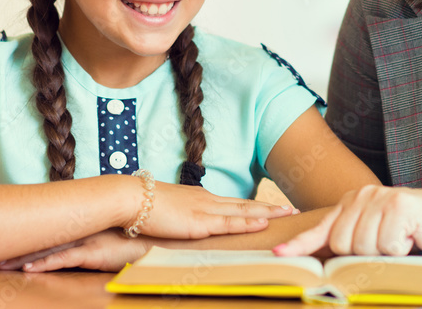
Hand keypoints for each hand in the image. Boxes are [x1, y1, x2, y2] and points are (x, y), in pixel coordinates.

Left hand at [0, 229, 151, 272]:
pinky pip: (64, 260)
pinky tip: (28, 270)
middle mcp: (79, 229)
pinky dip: (45, 264)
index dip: (24, 235)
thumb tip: (71, 242)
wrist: (157, 237)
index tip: (3, 238)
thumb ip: (88, 237)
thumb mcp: (106, 237)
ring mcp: (85, 240)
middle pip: (39, 238)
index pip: (46, 228)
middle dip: (14, 246)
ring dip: (21, 259)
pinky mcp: (93, 253)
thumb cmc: (133, 238)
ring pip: (46, 249)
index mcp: (80, 224)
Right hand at [133, 180, 297, 239]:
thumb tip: (184, 223)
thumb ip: (180, 216)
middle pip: (246, 204)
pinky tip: (264, 222)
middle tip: (292, 210)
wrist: (129, 198)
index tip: (273, 208)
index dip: (255, 206)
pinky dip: (248, 222)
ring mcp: (205, 210)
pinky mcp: (199, 222)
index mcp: (200, 198)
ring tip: (288, 214)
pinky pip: (229, 223)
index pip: (234, 203)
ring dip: (268, 212)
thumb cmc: (142, 206)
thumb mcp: (167, 211)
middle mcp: (207, 201)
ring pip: (244, 211)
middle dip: (270, 207)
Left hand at [273, 186, 421, 256]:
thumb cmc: (409, 229)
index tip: (279, 254)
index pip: (322, 228)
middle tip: (385, 245)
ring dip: (384, 252)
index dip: (300, 244)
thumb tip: (323, 261)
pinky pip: (387, 244)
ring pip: (363, 246)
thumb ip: (350, 238)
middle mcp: (362, 196)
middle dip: (362, 254)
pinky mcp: (399, 205)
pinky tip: (410, 236)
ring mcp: (380, 199)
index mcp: (352, 202)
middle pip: (342, 244)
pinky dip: (400, 249)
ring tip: (399, 239)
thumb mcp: (374, 231)